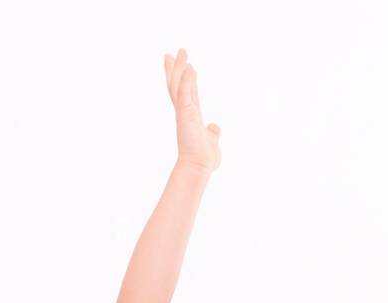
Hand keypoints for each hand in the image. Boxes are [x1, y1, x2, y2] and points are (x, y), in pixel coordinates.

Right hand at [164, 48, 220, 173]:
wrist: (198, 167)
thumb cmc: (203, 158)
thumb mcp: (211, 140)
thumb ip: (212, 132)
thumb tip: (215, 127)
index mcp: (191, 116)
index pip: (188, 93)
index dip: (186, 79)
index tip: (186, 65)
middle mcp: (185, 112)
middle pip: (177, 85)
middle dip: (175, 69)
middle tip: (171, 53)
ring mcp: (184, 112)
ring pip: (178, 85)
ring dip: (179, 68)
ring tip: (182, 51)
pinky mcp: (186, 115)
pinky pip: (186, 94)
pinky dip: (187, 80)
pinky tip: (190, 67)